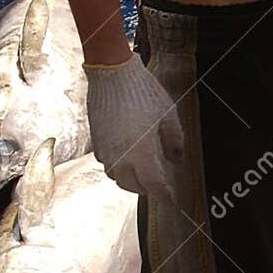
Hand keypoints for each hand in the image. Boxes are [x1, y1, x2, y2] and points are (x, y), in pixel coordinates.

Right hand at [83, 54, 184, 199]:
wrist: (111, 72)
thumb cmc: (142, 91)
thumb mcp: (168, 116)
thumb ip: (175, 141)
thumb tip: (176, 160)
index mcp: (140, 152)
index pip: (153, 185)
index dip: (164, 195)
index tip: (171, 199)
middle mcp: (120, 155)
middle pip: (132, 186)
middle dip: (147, 188)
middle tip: (159, 185)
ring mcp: (105, 149)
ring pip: (117, 177)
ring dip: (131, 179)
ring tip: (143, 173)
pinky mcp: (95, 141)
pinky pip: (107, 163)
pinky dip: (119, 166)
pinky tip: (127, 157)